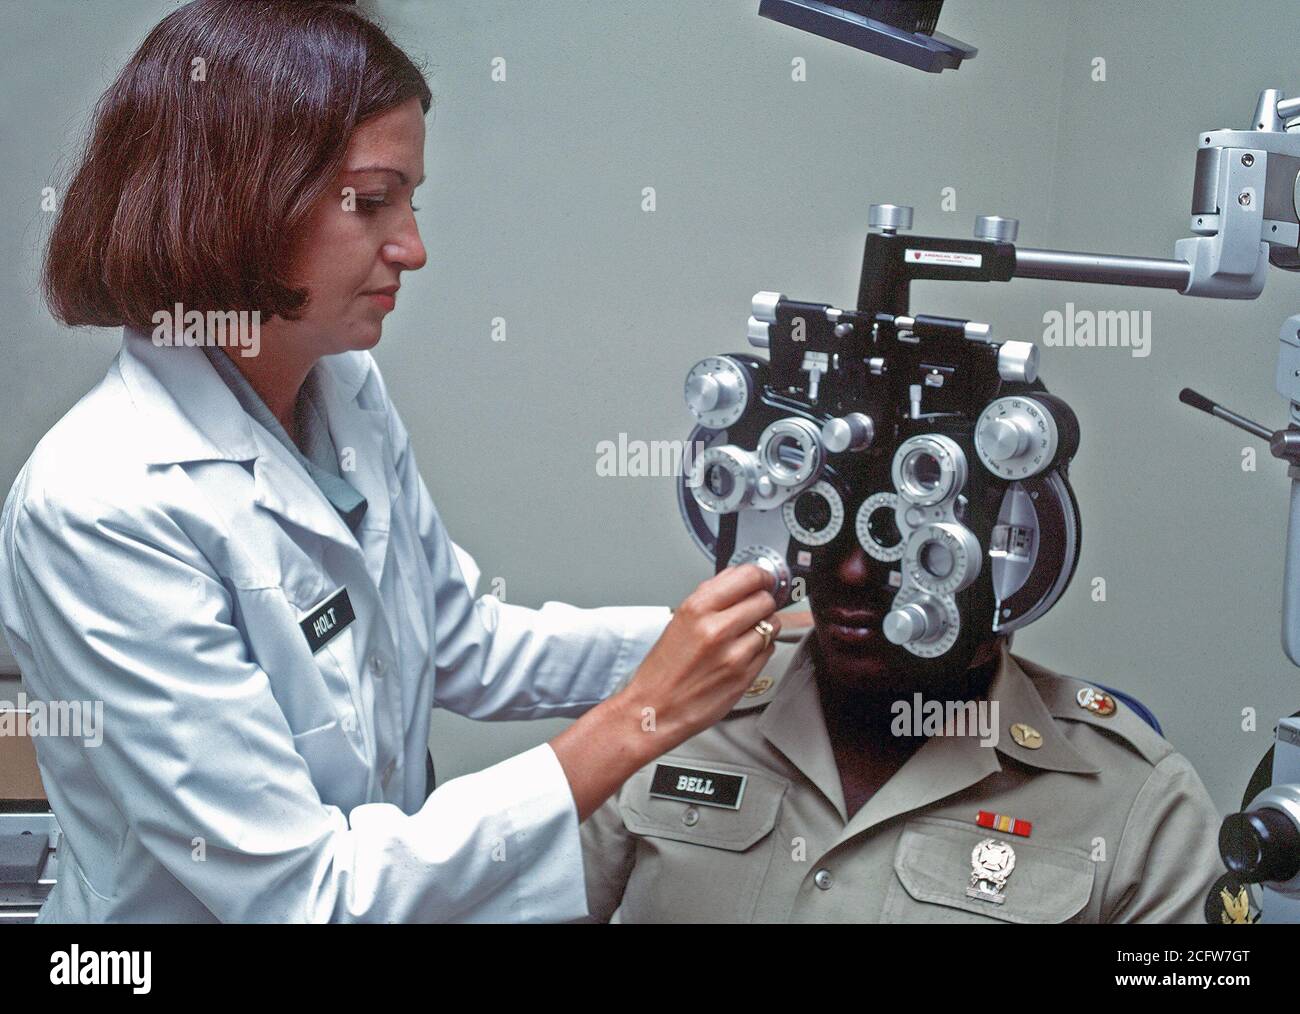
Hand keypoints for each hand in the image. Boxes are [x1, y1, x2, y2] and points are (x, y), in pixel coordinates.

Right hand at [551, 564, 778, 820]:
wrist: (654, 710)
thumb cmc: (663, 669)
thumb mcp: (679, 621)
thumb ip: (710, 596)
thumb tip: (736, 577)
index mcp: (697, 608)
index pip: (748, 576)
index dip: (762, 576)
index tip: (763, 579)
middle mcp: (717, 628)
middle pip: (765, 599)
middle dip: (762, 601)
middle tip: (754, 607)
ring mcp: (734, 654)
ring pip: (772, 624)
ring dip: (765, 625)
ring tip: (746, 633)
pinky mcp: (746, 676)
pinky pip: (769, 650)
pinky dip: (761, 648)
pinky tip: (743, 653)